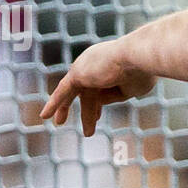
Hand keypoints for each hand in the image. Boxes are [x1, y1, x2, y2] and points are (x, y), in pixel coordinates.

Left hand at [39, 38, 155, 136]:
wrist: (139, 57)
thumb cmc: (142, 71)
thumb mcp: (129, 89)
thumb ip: (112, 95)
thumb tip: (97, 103)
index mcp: (109, 63)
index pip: (100, 86)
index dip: (99, 103)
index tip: (98, 117)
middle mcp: (95, 62)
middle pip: (86, 89)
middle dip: (83, 106)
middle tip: (75, 121)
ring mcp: (85, 66)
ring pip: (80, 95)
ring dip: (77, 112)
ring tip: (75, 129)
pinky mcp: (78, 73)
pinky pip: (63, 90)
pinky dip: (54, 103)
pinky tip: (45, 116)